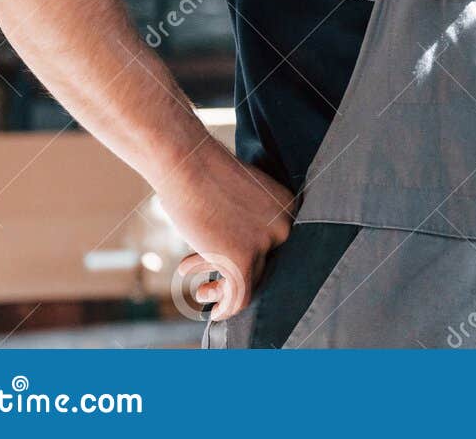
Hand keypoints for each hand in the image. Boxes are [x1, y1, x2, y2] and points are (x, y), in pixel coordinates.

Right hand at [157, 137, 296, 320]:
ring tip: (205, 291)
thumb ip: (245, 222)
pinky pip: (238, 295)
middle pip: (266, 266)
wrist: (187, 162)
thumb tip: (236, 253)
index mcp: (288, 207)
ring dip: (223, 291)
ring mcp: (266, 243)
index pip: (278, 247)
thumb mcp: (237, 195)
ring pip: (251, 282)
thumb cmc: (203, 173)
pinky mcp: (242, 258)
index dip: (255, 262)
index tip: (235, 272)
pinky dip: (226, 308)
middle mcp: (285, 226)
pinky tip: (215, 312)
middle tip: (213, 284)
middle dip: (238, 276)